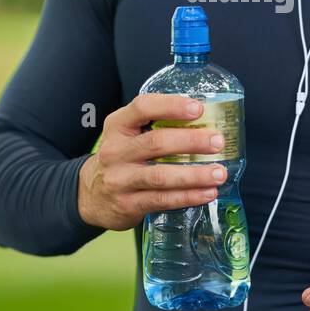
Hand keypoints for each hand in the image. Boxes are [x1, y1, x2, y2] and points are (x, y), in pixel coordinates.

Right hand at [77, 93, 228, 231]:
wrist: (90, 195)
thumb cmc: (121, 159)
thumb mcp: (127, 135)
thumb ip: (155, 125)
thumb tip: (206, 121)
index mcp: (118, 125)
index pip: (143, 107)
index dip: (171, 106)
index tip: (198, 108)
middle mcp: (115, 150)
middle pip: (156, 142)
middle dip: (191, 141)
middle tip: (218, 142)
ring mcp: (120, 179)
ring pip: (161, 176)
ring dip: (194, 174)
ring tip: (219, 173)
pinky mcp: (128, 204)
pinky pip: (162, 200)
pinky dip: (188, 196)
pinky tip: (207, 193)